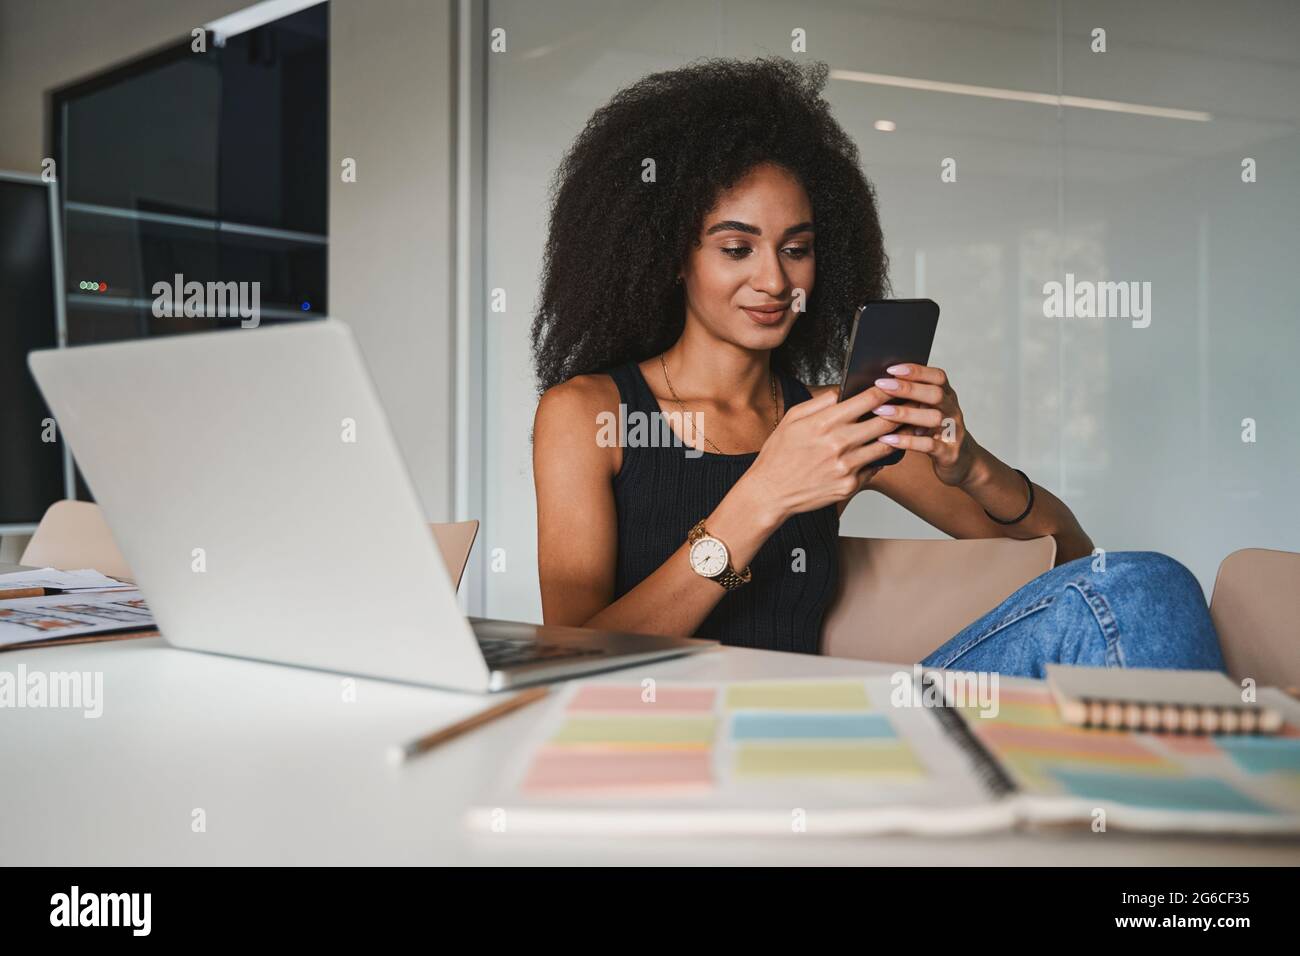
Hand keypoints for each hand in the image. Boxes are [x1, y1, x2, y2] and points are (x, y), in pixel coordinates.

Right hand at [739, 385, 900, 523]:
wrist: (770, 492)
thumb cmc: (779, 453)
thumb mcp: (792, 418)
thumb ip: (820, 401)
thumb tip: (844, 389)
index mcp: (825, 423)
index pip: (869, 400)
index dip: (888, 390)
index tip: (896, 386)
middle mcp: (839, 444)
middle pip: (885, 421)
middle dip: (901, 410)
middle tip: (910, 404)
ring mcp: (846, 467)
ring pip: (886, 446)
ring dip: (897, 435)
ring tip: (903, 427)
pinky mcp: (849, 486)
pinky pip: (874, 468)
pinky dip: (877, 459)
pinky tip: (878, 452)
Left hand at [871, 364, 976, 486]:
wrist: (962, 462)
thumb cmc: (934, 432)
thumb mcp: (927, 412)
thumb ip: (912, 399)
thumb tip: (878, 385)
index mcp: (947, 397)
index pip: (938, 377)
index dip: (917, 371)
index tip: (892, 369)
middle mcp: (953, 411)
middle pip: (935, 394)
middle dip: (908, 388)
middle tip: (882, 385)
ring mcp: (954, 432)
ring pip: (934, 418)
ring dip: (905, 413)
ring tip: (880, 411)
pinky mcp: (950, 453)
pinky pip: (929, 445)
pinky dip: (907, 441)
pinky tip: (888, 439)